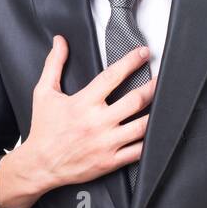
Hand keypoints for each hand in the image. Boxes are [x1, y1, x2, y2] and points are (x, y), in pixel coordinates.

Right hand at [0, 34, 154, 207]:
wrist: (39, 165)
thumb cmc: (43, 129)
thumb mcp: (43, 93)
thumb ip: (53, 65)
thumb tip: (59, 42)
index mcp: (83, 103)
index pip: (113, 76)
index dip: (131, 61)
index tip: (143, 53)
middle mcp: (97, 122)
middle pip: (136, 100)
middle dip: (153, 86)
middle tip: (163, 77)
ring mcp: (106, 143)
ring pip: (142, 126)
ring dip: (157, 112)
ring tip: (166, 103)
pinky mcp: (110, 161)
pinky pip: (138, 151)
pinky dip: (151, 141)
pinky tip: (157, 132)